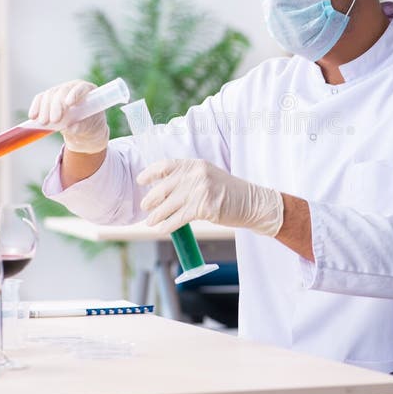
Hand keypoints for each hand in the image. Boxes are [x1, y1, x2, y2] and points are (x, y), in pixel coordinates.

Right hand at [28, 80, 109, 154]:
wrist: (82, 129)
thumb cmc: (89, 125)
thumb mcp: (89, 127)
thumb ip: (82, 126)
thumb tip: (71, 127)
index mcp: (87, 91)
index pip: (81, 88)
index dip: (74, 94)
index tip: (69, 104)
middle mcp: (73, 87)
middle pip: (62, 91)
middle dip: (56, 105)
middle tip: (54, 120)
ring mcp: (60, 91)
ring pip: (50, 95)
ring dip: (44, 108)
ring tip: (44, 122)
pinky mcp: (49, 97)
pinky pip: (40, 99)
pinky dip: (36, 107)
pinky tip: (33, 116)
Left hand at [137, 158, 283, 236]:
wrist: (251, 203)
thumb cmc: (228, 192)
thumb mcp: (208, 177)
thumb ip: (188, 179)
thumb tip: (163, 190)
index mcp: (196, 164)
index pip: (166, 165)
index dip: (150, 173)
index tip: (141, 181)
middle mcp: (197, 174)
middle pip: (164, 187)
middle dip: (151, 199)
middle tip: (145, 207)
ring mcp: (201, 190)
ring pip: (169, 205)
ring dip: (157, 215)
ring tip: (150, 222)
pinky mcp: (205, 207)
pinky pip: (179, 218)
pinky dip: (168, 225)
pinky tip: (162, 229)